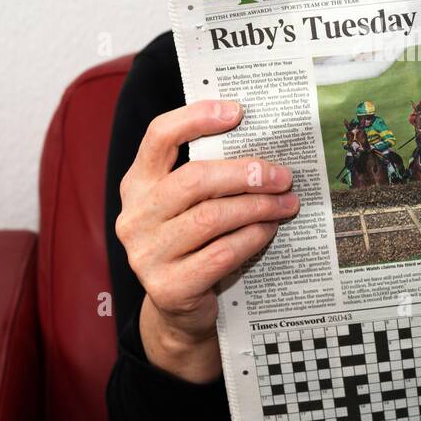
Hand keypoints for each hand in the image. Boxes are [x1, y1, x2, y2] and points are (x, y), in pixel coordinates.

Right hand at [115, 100, 299, 382]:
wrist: (180, 309)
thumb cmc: (194, 243)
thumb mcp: (190, 204)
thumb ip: (209, 175)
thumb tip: (263, 141)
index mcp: (138, 184)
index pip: (158, 137)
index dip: (197, 118)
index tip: (238, 112)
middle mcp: (135, 216)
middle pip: (194, 179)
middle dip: (246, 174)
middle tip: (282, 176)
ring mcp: (146, 254)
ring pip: (211, 217)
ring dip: (257, 207)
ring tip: (286, 203)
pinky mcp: (168, 287)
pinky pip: (220, 253)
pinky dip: (251, 238)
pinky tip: (269, 230)